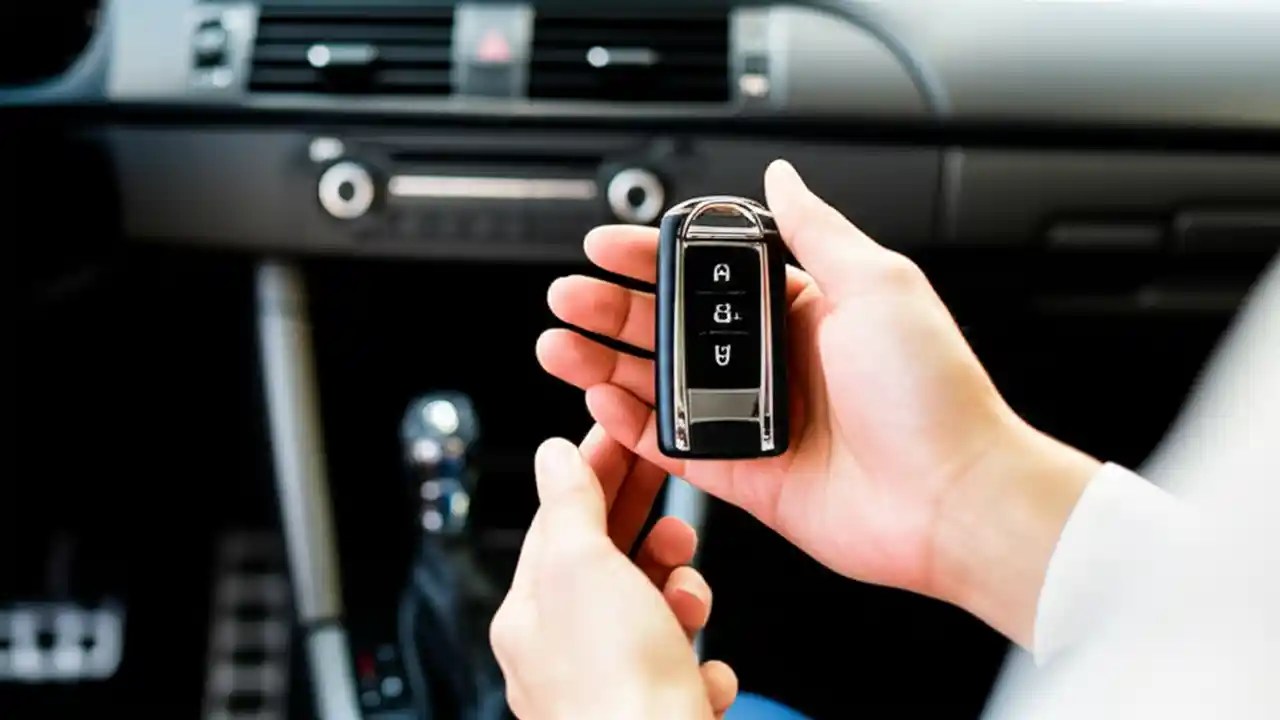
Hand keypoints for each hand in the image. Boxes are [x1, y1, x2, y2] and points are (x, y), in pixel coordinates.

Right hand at [536, 159, 1100, 645]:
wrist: (955, 497)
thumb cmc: (933, 394)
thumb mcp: (878, 285)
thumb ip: (815, 230)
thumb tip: (779, 176)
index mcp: (803, 309)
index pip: (709, 274)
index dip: (653, 258)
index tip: (608, 245)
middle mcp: (775, 361)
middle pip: (672, 326)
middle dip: (613, 309)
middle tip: (569, 296)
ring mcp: (755, 418)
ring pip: (661, 384)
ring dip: (606, 362)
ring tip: (560, 344)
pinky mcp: (746, 473)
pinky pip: (673, 446)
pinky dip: (632, 425)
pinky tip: (599, 398)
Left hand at [579, 424, 737, 713]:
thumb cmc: (615, 687)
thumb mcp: (581, 566)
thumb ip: (568, 506)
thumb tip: (552, 457)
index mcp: (533, 611)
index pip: (560, 520)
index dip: (597, 471)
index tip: (629, 437)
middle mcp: (564, 652)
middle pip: (609, 566)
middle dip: (648, 536)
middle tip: (675, 516)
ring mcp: (612, 687)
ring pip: (653, 618)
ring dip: (680, 599)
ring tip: (688, 602)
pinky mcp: (656, 716)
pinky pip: (684, 673)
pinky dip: (699, 666)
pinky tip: (703, 674)